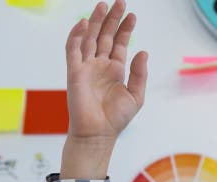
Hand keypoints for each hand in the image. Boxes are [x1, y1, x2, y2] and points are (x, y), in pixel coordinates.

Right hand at [65, 0, 146, 141]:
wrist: (98, 133)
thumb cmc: (116, 118)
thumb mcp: (136, 95)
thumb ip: (139, 73)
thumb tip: (142, 52)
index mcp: (115, 70)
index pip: (119, 43)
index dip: (125, 29)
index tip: (133, 16)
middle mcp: (100, 65)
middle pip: (105, 36)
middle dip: (112, 19)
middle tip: (120, 2)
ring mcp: (86, 67)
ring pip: (89, 38)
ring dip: (95, 21)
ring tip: (103, 5)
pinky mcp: (74, 71)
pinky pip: (73, 49)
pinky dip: (77, 35)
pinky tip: (84, 23)